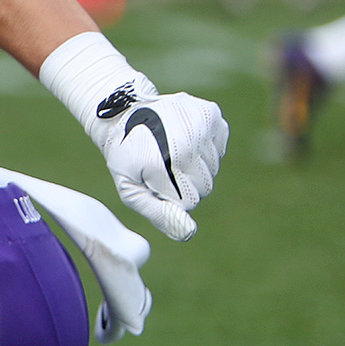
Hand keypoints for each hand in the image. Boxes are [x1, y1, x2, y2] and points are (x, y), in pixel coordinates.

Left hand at [98, 93, 227, 240]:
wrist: (124, 112)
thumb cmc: (126, 155)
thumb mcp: (130, 189)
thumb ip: (157, 213)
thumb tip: (188, 233)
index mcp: (162, 163)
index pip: (189, 201)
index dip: (172, 197)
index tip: (155, 182)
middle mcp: (186, 143)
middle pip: (205, 186)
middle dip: (185, 184)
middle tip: (163, 166)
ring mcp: (201, 125)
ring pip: (214, 168)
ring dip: (195, 165)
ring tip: (170, 150)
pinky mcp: (211, 114)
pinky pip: (220, 148)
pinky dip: (204, 148)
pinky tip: (183, 138)